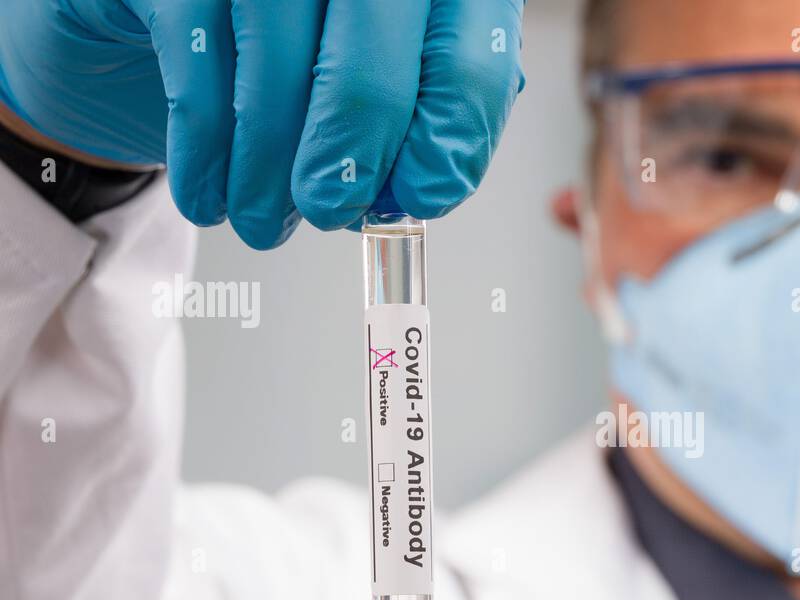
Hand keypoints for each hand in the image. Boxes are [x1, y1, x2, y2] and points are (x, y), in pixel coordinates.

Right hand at [0, 0, 525, 247]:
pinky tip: (209, 192)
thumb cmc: (296, 54)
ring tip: (263, 220)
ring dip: (270, 170)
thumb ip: (415, 123)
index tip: (426, 195)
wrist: (171, 17)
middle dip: (353, 158)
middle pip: (371, 64)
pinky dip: (205, 151)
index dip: (454, 137)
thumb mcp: (379, 80)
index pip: (469, 55)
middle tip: (332, 211)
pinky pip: (197, 69)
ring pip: (278, 68)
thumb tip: (416, 190)